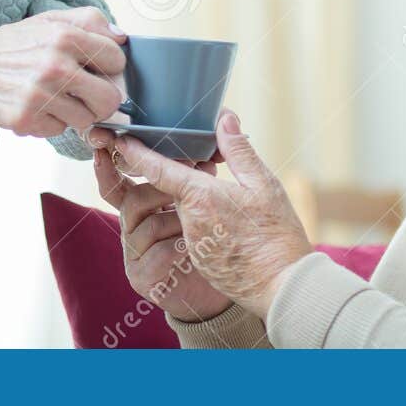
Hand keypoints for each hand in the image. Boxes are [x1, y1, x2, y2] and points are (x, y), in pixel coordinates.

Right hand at [0, 7, 126, 137]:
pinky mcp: (26, 119)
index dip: (110, 67)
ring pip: (86, 119)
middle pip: (110, 99)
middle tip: (87, 94)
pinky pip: (59, 130)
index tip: (98, 69)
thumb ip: (89, 21)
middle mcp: (55, 66)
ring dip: (75, 112)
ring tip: (56, 98)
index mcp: (66, 36)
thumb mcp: (50, 20)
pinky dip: (51, 122)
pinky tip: (37, 106)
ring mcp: (40, 95)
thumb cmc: (12, 44)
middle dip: (102, 98)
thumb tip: (122, 37)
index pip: (117, 60)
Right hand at [94, 149, 231, 322]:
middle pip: (132, 200)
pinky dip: (182, 246)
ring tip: (202, 224)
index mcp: (141, 210)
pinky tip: (196, 249)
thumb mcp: (198, 208)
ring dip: (179, 219)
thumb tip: (204, 156)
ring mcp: (133, 256)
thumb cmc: (206, 245)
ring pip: (148, 225)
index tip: (101, 146)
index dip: (107, 168)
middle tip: (190, 181)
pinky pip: (159, 254)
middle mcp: (132, 231)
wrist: (215, 293)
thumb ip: (190, 183)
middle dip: (162, 189)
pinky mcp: (142, 278)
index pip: (117, 185)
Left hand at [112, 109, 312, 319]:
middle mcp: (189, 222)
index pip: (157, 170)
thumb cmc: (276, 233)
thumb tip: (224, 119)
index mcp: (201, 198)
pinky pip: (192, 234)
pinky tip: (226, 222)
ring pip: (183, 212)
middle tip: (194, 162)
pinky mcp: (199, 261)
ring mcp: (192, 244)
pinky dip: (201, 222)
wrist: (283, 286)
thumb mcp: (264, 184)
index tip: (122, 139)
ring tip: (220, 195)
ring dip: (192, 201)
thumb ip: (239, 150)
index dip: (137, 153)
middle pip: (170, 190)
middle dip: (175, 176)